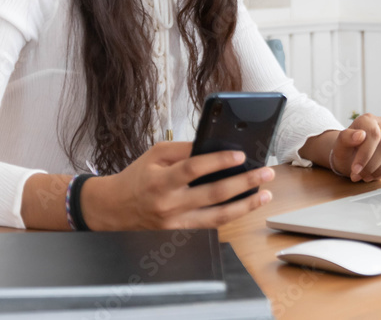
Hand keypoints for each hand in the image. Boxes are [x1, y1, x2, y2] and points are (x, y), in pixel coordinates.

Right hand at [84, 141, 273, 230]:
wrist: (114, 209)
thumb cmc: (137, 178)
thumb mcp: (154, 155)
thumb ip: (182, 150)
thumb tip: (212, 145)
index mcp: (161, 181)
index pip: (193, 169)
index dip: (218, 161)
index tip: (240, 155)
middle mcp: (169, 204)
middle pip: (213, 194)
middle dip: (244, 183)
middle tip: (266, 173)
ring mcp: (176, 223)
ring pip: (218, 217)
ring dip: (245, 205)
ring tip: (265, 194)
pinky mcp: (180, 234)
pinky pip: (210, 226)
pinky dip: (230, 216)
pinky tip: (246, 206)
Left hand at [329, 114, 380, 182]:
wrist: (353, 156)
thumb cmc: (347, 151)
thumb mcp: (340, 147)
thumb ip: (345, 138)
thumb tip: (360, 135)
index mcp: (367, 119)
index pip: (373, 135)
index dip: (365, 155)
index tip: (355, 170)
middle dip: (373, 165)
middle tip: (360, 176)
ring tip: (369, 176)